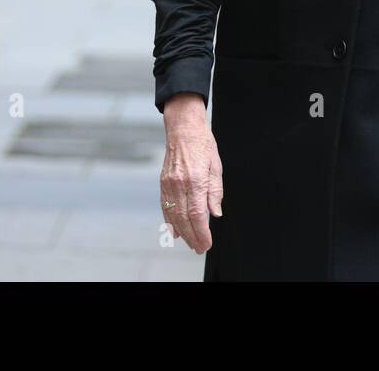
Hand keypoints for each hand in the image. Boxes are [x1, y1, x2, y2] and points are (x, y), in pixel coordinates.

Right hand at [160, 93, 223, 253]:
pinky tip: (176, 231)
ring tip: (190, 243)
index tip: (207, 243)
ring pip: (173, 215)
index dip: (202, 232)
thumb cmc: (203, 145)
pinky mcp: (162, 183)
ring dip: (181, 232)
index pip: (197, 214)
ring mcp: (168, 184)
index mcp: (195, 179)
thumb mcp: (216, 166)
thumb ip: (215, 192)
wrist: (183, 129)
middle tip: (200, 248)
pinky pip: (165, 207)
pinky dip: (170, 221)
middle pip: (184, 218)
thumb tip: (215, 213)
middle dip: (192, 237)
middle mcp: (179, 184)